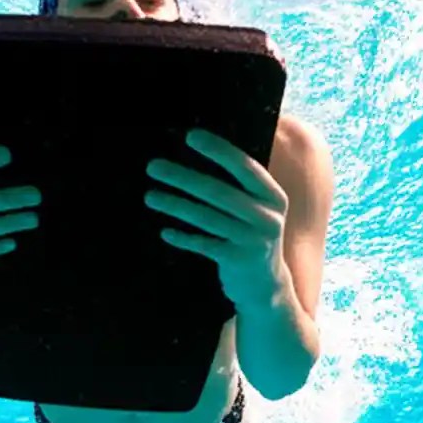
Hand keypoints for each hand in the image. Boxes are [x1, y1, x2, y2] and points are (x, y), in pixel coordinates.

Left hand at [145, 129, 288, 308]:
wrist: (265, 287)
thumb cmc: (251, 237)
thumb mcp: (257, 209)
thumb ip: (239, 186)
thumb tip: (200, 150)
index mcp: (273, 196)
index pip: (245, 166)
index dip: (218, 150)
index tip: (190, 135)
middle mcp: (267, 216)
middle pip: (219, 191)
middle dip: (182, 177)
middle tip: (152, 166)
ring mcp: (253, 240)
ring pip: (206, 218)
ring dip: (175, 205)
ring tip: (149, 196)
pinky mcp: (238, 261)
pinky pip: (203, 244)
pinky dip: (183, 237)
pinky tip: (165, 231)